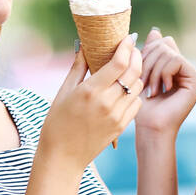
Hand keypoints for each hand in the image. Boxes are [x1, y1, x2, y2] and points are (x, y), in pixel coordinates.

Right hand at [39, 33, 142, 169]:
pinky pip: (136, 103)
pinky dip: (134, 93)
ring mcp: (117, 116)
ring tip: (128, 68)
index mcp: (91, 91)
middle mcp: (107, 102)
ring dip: (136, 74)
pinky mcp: (122, 126)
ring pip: (138, 87)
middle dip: (136, 56)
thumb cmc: (57, 122)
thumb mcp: (63, 92)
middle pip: (134, 72)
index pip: (119, 63)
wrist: (63, 156)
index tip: (129, 38)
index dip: (127, 47)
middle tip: (132, 49)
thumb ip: (78, 67)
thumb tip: (85, 45)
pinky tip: (125, 90)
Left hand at [134, 28, 195, 137]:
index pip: (161, 41)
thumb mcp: (142, 73)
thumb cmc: (142, 106)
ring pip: (168, 52)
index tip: (140, 75)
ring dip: (153, 71)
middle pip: (165, 43)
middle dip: (148, 61)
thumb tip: (156, 31)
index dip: (146, 53)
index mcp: (174, 66)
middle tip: (144, 83)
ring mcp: (193, 74)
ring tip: (152, 90)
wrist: (150, 127)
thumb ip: (150, 52)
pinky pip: (176, 60)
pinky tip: (164, 90)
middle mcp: (187, 68)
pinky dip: (164, 74)